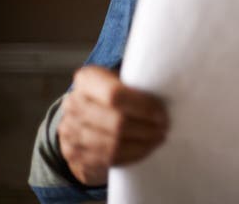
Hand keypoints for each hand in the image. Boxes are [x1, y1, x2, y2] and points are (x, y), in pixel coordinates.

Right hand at [58, 65, 168, 185]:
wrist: (82, 119)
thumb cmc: (111, 95)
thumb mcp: (119, 80)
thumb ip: (135, 82)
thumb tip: (169, 85)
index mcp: (87, 79)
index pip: (115, 94)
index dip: (142, 106)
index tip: (161, 113)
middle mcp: (74, 103)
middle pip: (117, 122)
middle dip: (146, 128)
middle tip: (164, 128)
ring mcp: (70, 130)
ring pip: (113, 144)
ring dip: (142, 143)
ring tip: (158, 138)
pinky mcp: (73, 152)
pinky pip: (108, 158)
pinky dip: (132, 155)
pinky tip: (146, 149)